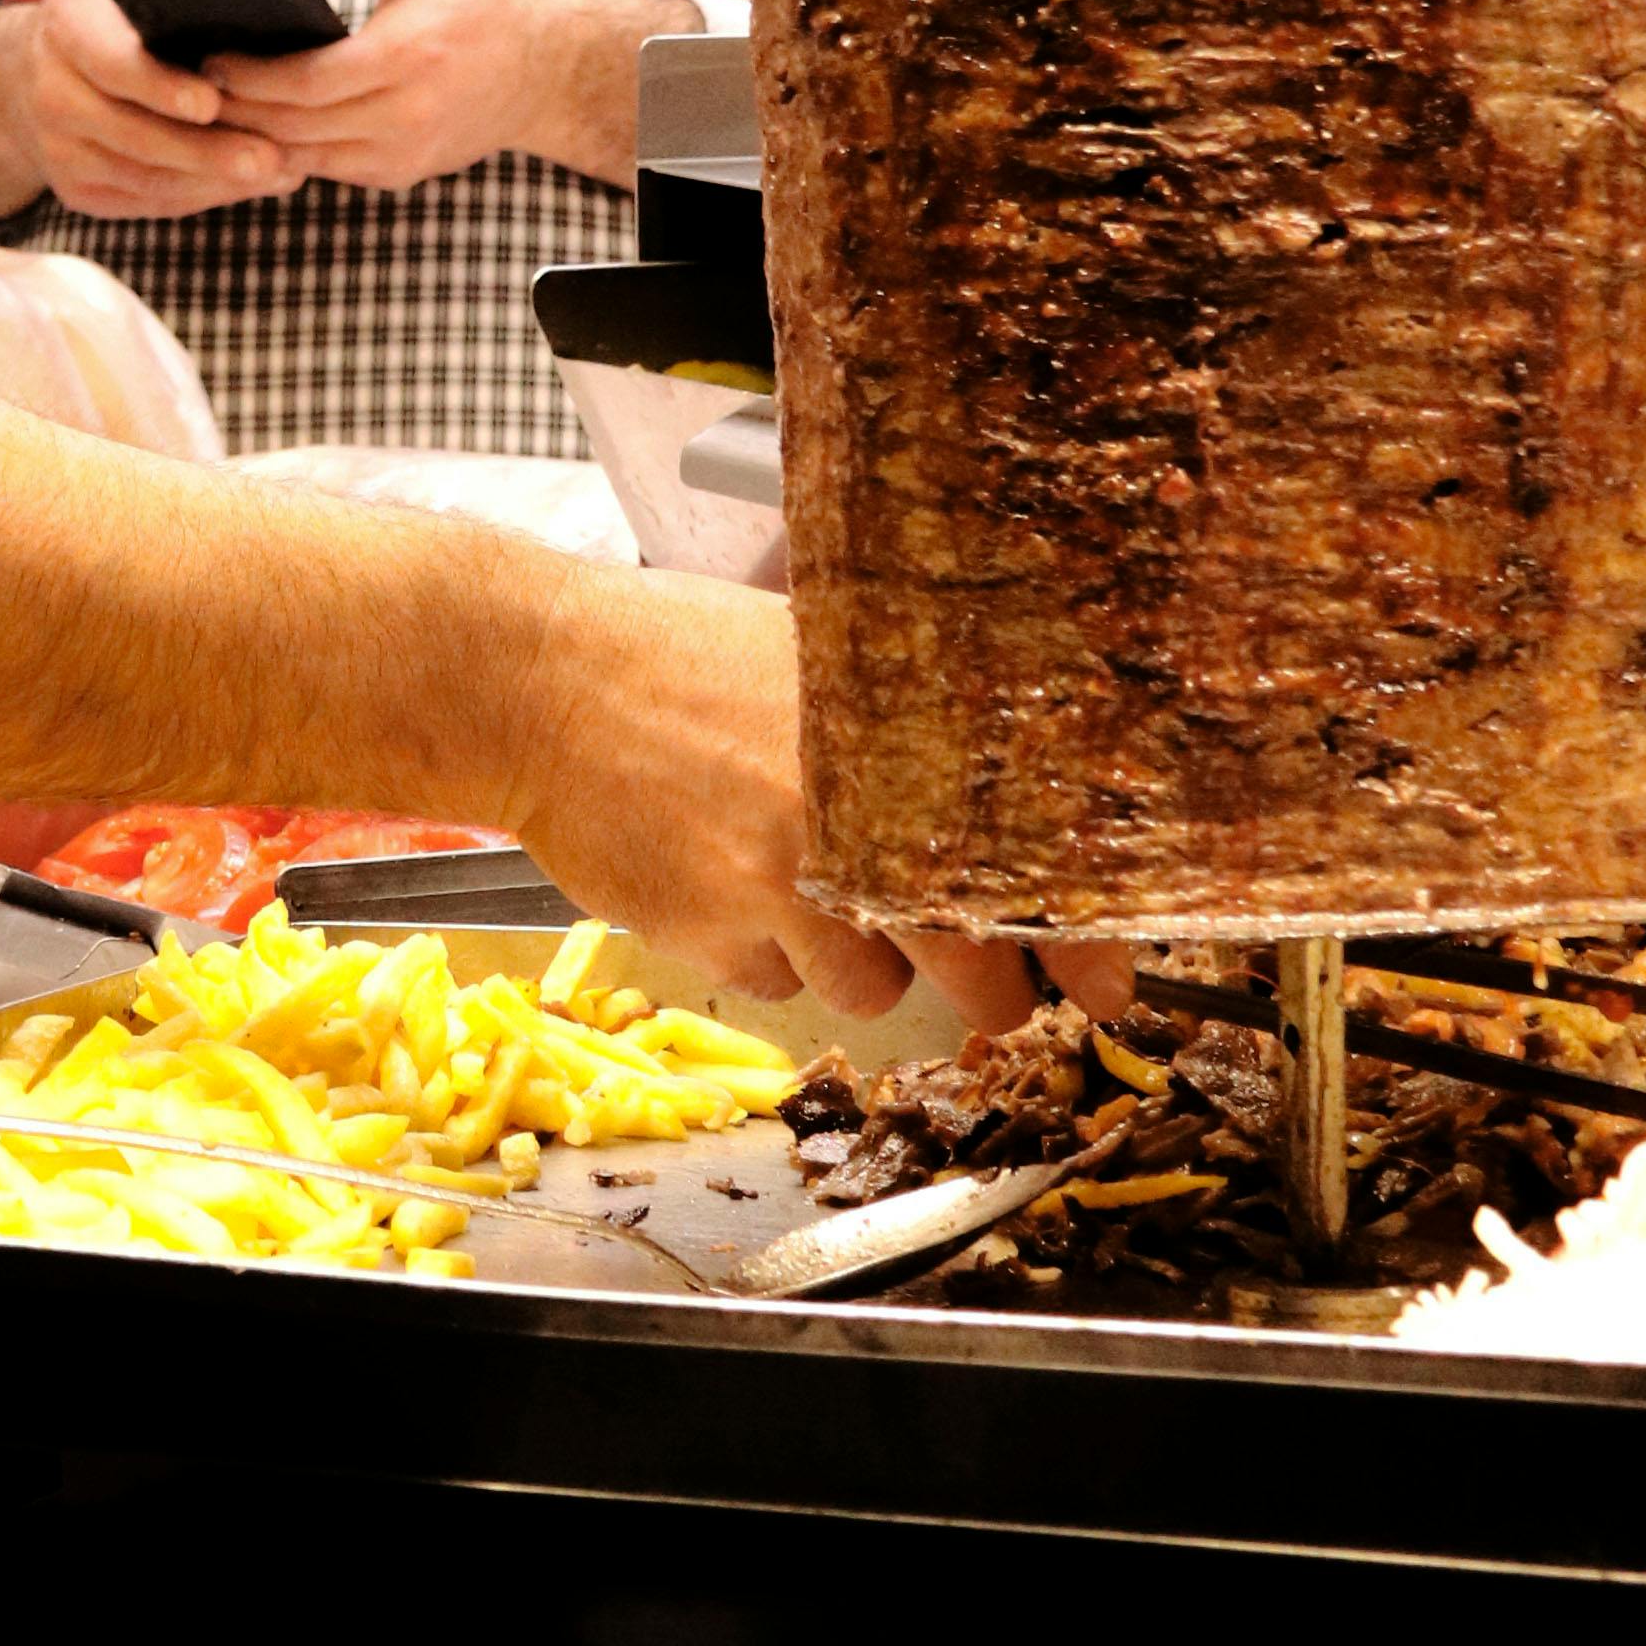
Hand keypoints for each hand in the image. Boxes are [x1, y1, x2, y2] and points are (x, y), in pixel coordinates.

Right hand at [0, 0, 296, 223]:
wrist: (31, 71)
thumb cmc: (108, 14)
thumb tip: (240, 17)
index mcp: (66, 26)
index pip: (111, 63)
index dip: (160, 87)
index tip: (211, 104)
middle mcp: (50, 92)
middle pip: (133, 134)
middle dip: (204, 151)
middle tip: (269, 156)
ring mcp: (58, 149)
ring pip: (143, 176)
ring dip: (212, 180)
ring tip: (275, 172)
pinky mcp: (76, 190)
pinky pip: (144, 201)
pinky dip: (198, 196)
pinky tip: (245, 185)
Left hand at [212, 0, 676, 197]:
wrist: (535, 72)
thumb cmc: (476, 4)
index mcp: (410, 56)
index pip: (311, 80)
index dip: (252, 75)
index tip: (208, 56)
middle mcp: (406, 113)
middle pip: (297, 125)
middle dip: (237, 109)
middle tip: (188, 84)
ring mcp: (402, 152)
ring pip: (304, 156)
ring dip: (252, 137)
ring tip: (205, 108)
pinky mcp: (397, 174)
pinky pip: (324, 168)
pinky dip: (284, 151)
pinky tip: (248, 128)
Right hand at [482, 568, 1124, 1035]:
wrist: (532, 682)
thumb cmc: (676, 655)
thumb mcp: (812, 660)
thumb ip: (905, 732)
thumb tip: (1011, 805)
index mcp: (893, 745)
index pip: (1025, 866)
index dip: (1081, 937)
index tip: (1113, 982)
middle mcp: (851, 824)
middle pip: (969, 965)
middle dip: (987, 990)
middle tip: (988, 981)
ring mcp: (782, 886)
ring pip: (868, 988)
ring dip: (854, 959)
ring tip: (799, 879)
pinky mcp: (714, 933)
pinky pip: (776, 981)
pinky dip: (766, 951)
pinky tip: (726, 878)